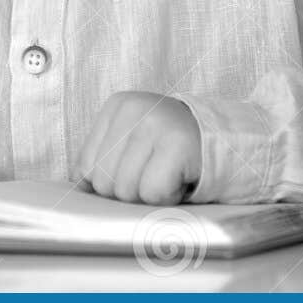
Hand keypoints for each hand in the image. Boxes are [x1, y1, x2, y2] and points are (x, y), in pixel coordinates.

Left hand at [72, 90, 200, 204]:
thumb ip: (101, 159)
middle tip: (154, 173)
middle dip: (129, 190)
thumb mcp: (131, 142)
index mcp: (117, 106)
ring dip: (148, 195)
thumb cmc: (170, 148)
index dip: (109, 181)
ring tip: (167, 174)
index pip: (85, 167)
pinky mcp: (177, 144)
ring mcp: (156, 124)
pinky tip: (179, 179)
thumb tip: (78, 187)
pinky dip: (166, 197)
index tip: (136, 168)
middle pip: (104, 181)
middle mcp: (134, 109)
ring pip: (126, 190)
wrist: (223, 140)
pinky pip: (152, 192)